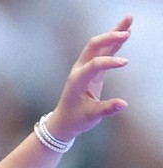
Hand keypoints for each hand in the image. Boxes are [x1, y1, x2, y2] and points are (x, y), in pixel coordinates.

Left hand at [46, 14, 131, 141]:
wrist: (64, 120)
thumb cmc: (75, 119)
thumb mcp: (91, 116)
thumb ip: (106, 109)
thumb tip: (123, 104)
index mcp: (77, 81)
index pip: (94, 65)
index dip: (109, 62)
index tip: (126, 62)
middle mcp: (79, 70)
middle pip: (93, 47)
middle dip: (109, 37)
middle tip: (126, 32)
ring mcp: (85, 68)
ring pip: (99, 46)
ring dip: (113, 33)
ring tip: (128, 20)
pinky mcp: (92, 69)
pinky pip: (103, 52)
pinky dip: (114, 43)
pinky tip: (125, 33)